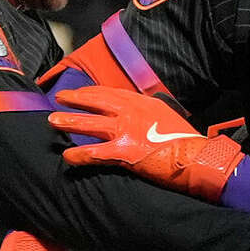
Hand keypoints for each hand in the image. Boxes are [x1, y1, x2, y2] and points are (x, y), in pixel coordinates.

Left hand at [50, 84, 242, 201]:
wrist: (196, 158)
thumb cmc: (185, 142)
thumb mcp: (167, 118)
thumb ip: (150, 114)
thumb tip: (141, 117)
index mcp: (143, 103)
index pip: (112, 93)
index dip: (93, 92)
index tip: (80, 92)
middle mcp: (131, 112)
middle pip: (96, 102)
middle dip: (75, 99)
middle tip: (60, 99)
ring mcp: (126, 131)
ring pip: (90, 123)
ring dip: (69, 121)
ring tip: (53, 121)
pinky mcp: (124, 152)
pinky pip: (95, 152)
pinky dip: (80, 154)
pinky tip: (68, 156)